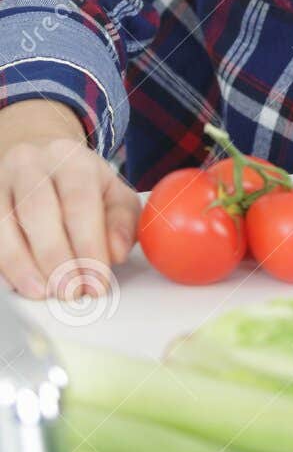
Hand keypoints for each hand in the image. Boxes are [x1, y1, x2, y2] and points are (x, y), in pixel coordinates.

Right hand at [0, 100, 139, 299]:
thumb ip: (122, 222)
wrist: (41, 161)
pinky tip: (19, 282)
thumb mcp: (113, 194)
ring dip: (23, 265)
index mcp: (72, 159)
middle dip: (56, 259)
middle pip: (39, 211)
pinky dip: (4, 263)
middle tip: (70, 291)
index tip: (97, 281)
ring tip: (43, 291)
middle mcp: (32, 164)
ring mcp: (2, 181)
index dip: (89, 246)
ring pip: (5, 223)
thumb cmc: (80, 184)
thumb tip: (117, 252)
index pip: (80, 202)